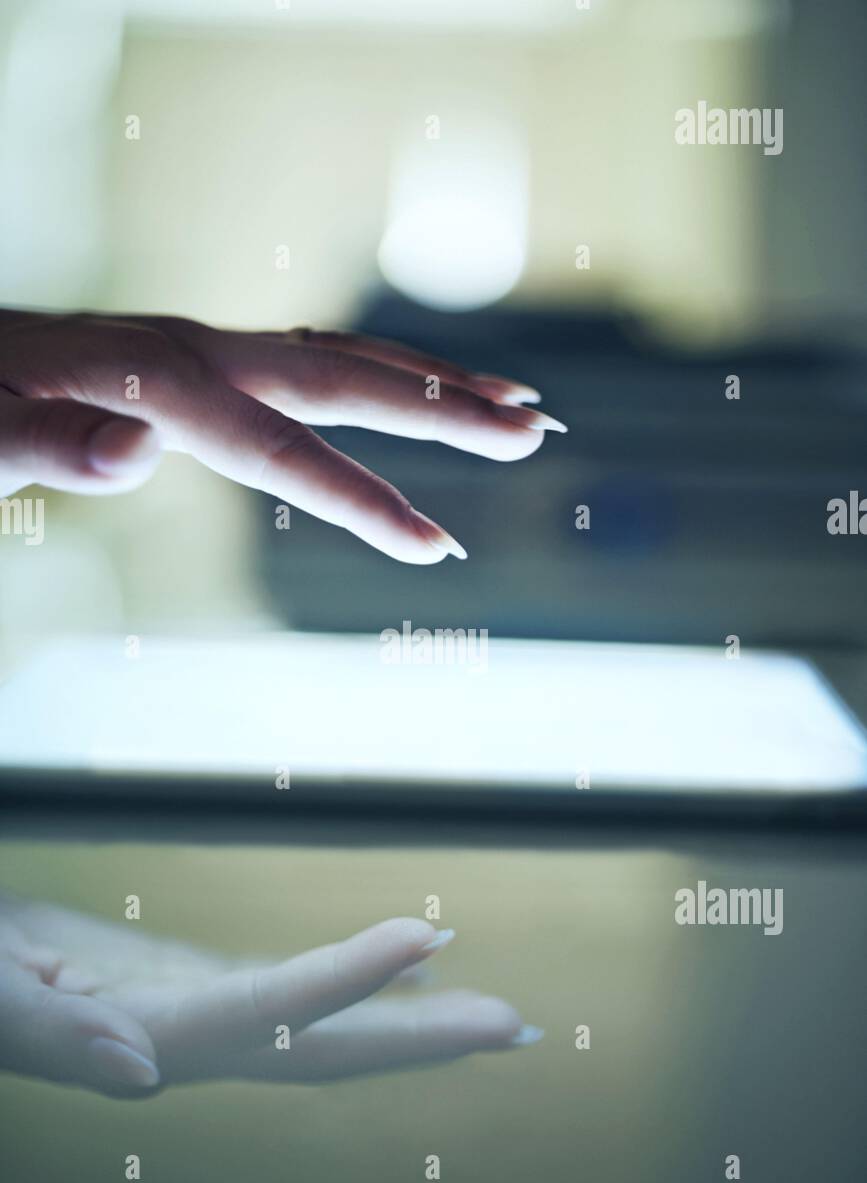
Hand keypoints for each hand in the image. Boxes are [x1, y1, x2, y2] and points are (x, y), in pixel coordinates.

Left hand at [0, 310, 564, 561]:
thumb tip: (143, 443)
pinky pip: (306, 359)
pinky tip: (404, 388)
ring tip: (512, 402)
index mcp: (157, 379)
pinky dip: (373, 373)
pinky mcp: (196, 355)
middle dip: (444, 409)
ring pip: (337, 357)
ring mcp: (200, 345)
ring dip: (429, 381)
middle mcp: (196, 350)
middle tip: (534, 430)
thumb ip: (53, 444)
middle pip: (345, 378)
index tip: (440, 548)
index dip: (364, 501)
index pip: (283, 453)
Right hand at [0, 893, 541, 1095]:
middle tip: (518, 1028)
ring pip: (320, 1028)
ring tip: (487, 1013)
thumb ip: (52, 1033)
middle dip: (420, 1043)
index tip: (426, 933)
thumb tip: (140, 1067)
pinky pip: (291, 997)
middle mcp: (186, 1043)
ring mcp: (194, 1021)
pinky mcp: (188, 992)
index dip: (346, 981)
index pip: (266, 1014)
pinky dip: (356, 983)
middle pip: (323, 1049)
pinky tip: (406, 966)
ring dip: (408, 1021)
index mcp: (141, 1037)